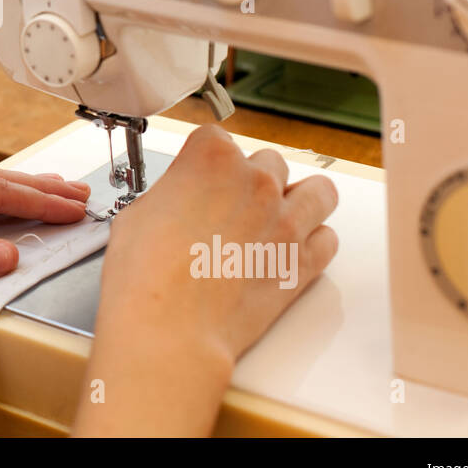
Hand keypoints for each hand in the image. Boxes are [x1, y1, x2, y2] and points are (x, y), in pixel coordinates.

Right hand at [77, 123, 338, 435]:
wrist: (168, 329)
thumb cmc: (145, 277)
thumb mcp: (139, 214)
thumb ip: (172, 194)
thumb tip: (179, 202)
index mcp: (212, 158)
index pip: (216, 138)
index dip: (203, 162)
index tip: (196, 179)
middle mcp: (256, 181)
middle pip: (268, 161)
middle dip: (249, 181)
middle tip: (229, 207)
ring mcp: (285, 221)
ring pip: (318, 192)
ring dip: (299, 199)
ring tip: (277, 217)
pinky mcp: (302, 263)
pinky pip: (328, 239)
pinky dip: (313, 241)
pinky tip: (287, 250)